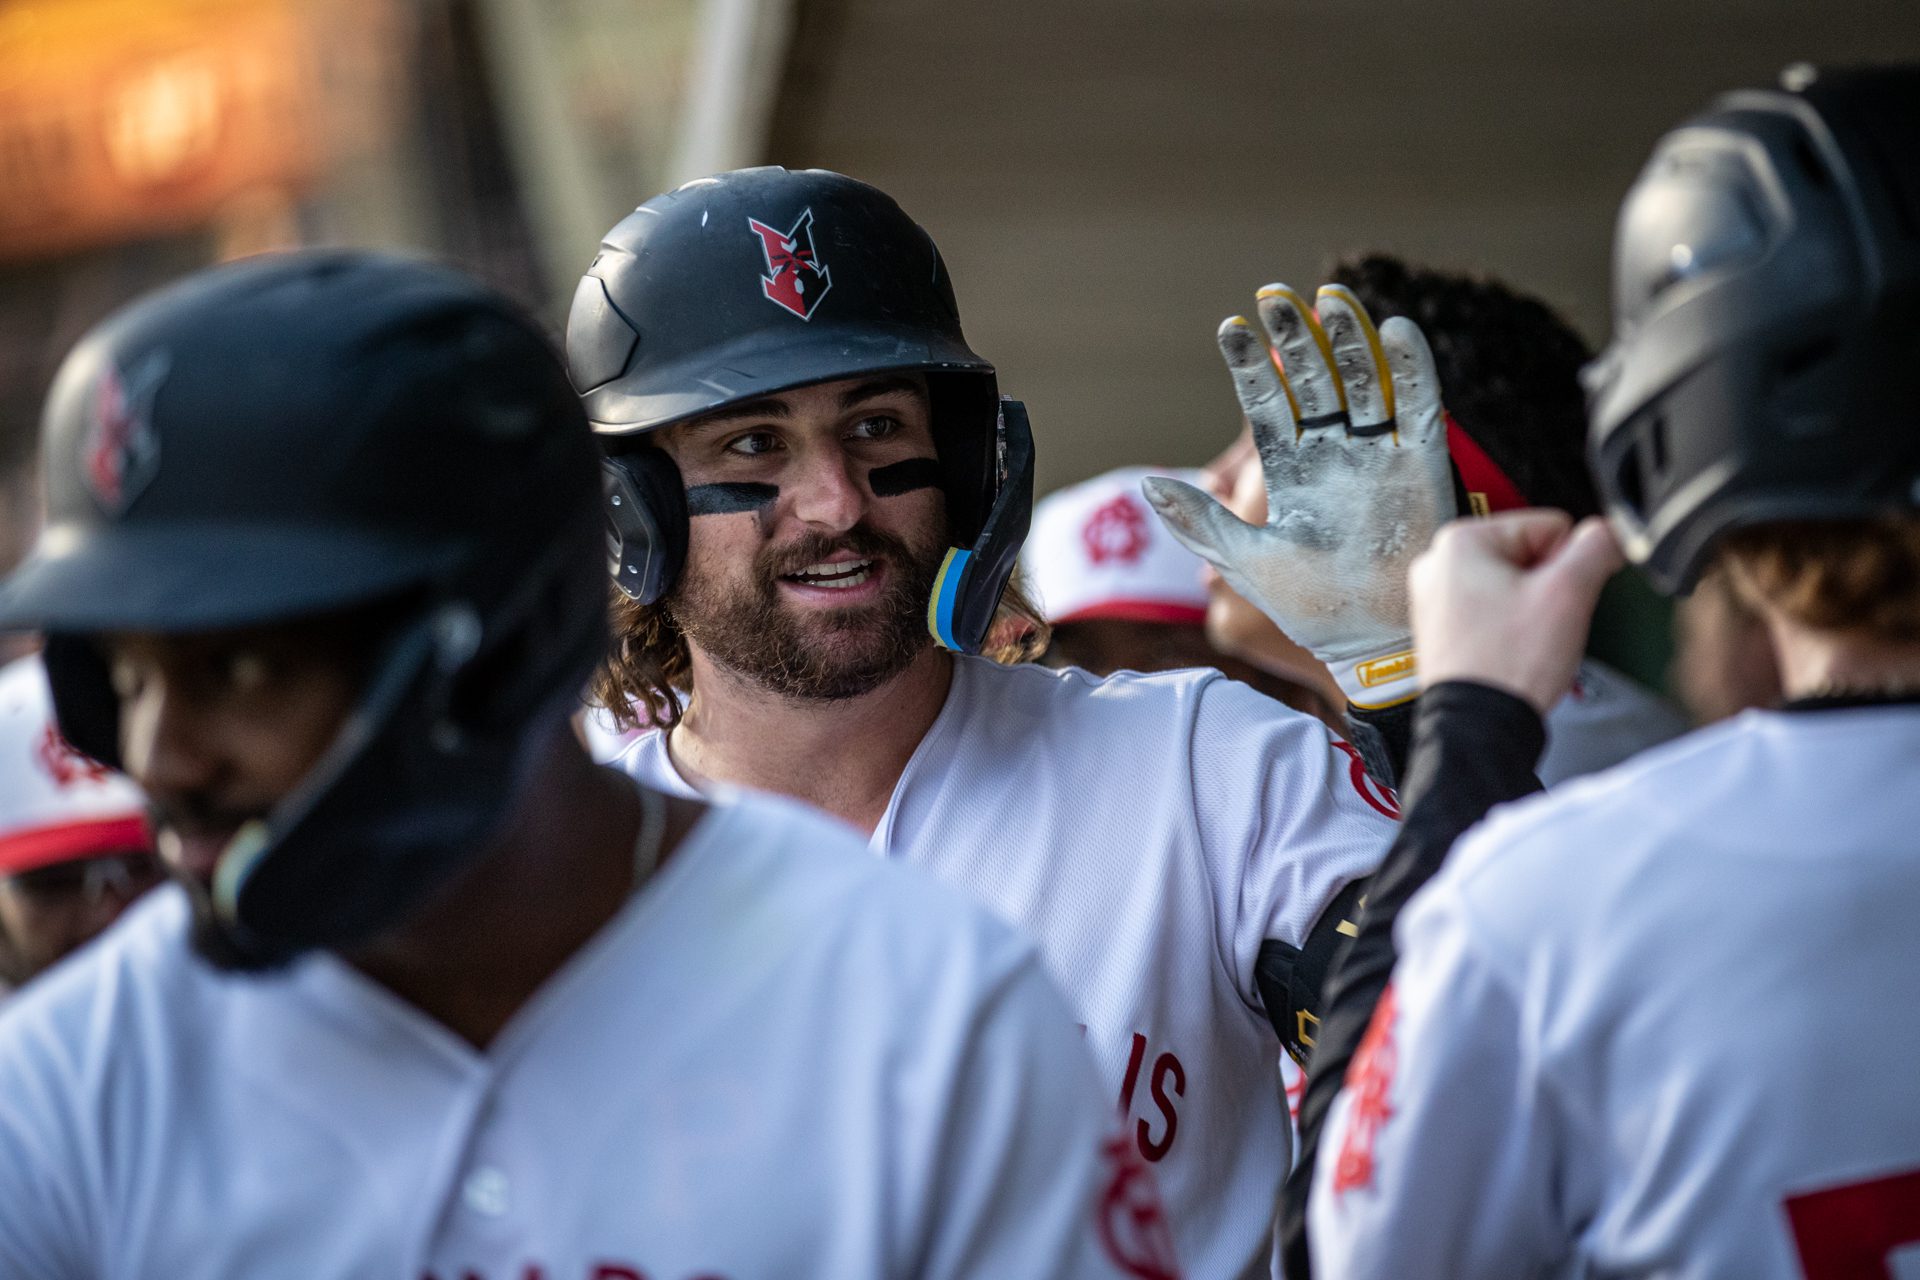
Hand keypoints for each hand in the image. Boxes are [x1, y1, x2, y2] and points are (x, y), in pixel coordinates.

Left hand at [1143, 284, 1454, 707]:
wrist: (1374, 644)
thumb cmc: (1309, 609)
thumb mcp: (1246, 564)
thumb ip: (1201, 522)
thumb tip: (1146, 484)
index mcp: (1291, 474)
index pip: (1267, 408)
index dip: (1249, 368)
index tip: (1230, 327)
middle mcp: (1334, 457)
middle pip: (1313, 384)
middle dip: (1295, 342)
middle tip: (1276, 297)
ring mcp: (1379, 457)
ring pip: (1363, 384)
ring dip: (1348, 341)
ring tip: (1331, 299)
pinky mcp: (1422, 464)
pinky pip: (1419, 407)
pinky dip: (1411, 369)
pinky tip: (1394, 329)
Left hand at [1410, 511, 1624, 713]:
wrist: (1479, 725)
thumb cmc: (1508, 665)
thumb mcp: (1569, 593)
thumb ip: (1596, 547)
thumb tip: (1608, 530)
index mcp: (1460, 541)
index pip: (1548, 526)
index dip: (1569, 562)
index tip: (1561, 595)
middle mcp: (1438, 565)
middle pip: (1528, 556)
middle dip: (1547, 588)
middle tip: (1541, 624)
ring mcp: (1435, 598)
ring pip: (1513, 586)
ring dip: (1531, 609)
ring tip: (1524, 641)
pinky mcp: (1442, 628)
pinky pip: (1494, 612)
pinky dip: (1510, 628)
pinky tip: (1511, 651)